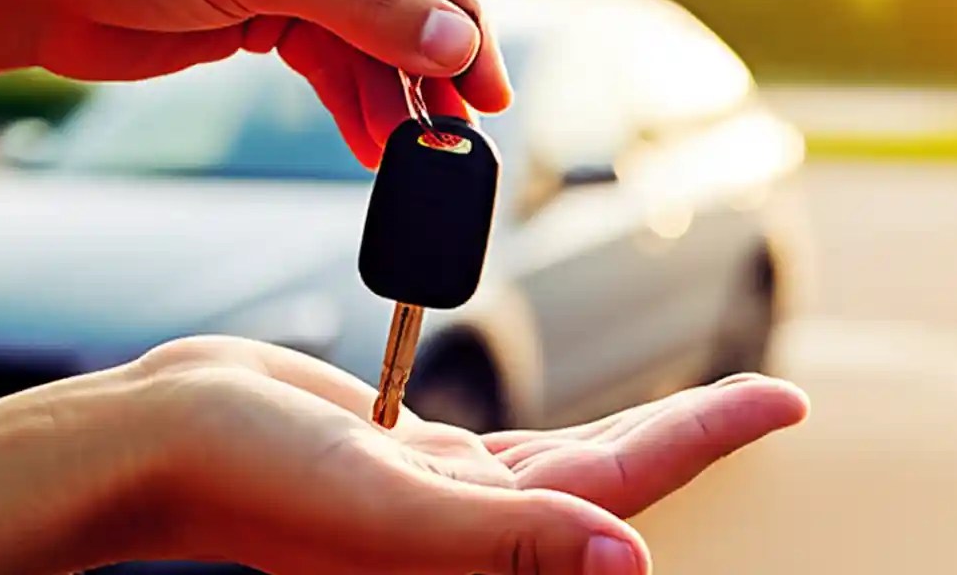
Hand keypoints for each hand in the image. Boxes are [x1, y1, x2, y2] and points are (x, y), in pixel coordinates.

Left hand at [0, 0, 511, 165]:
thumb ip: (366, 4)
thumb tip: (455, 42)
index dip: (455, 8)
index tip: (482, 74)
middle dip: (430, 60)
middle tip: (463, 122)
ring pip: (371, 31)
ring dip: (393, 92)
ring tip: (414, 148)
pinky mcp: (273, 8)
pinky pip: (334, 56)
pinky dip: (353, 99)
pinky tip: (372, 139)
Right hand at [0, 336, 808, 573]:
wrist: (167, 441)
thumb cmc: (253, 481)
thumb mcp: (389, 510)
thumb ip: (511, 541)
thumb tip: (633, 564)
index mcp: (487, 548)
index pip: (628, 487)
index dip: (712, 439)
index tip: (788, 400)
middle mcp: (479, 528)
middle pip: (617, 474)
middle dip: (698, 436)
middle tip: (774, 399)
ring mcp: (449, 494)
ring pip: (573, 459)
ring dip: (641, 428)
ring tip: (712, 410)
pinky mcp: (416, 459)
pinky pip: (512, 443)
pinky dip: (559, 424)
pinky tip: (594, 415)